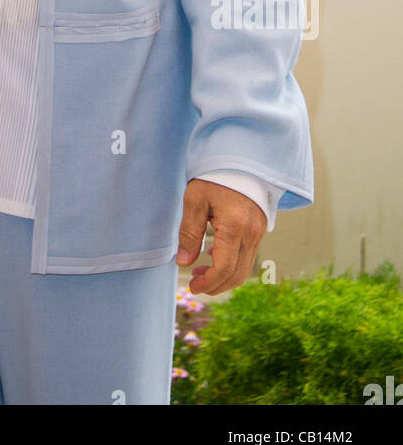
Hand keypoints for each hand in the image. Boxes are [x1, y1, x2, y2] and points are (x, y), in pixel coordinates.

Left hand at [176, 179, 265, 294]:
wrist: (240, 158)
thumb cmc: (215, 175)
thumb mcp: (195, 199)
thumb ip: (189, 232)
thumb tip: (184, 262)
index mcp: (235, 226)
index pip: (224, 268)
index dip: (208, 283)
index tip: (193, 286)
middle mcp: (252, 233)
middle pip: (237, 274)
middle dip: (216, 285)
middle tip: (195, 282)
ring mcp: (259, 232)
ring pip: (244, 268)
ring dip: (224, 276)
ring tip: (201, 271)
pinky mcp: (260, 229)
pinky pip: (248, 255)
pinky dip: (232, 263)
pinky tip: (215, 255)